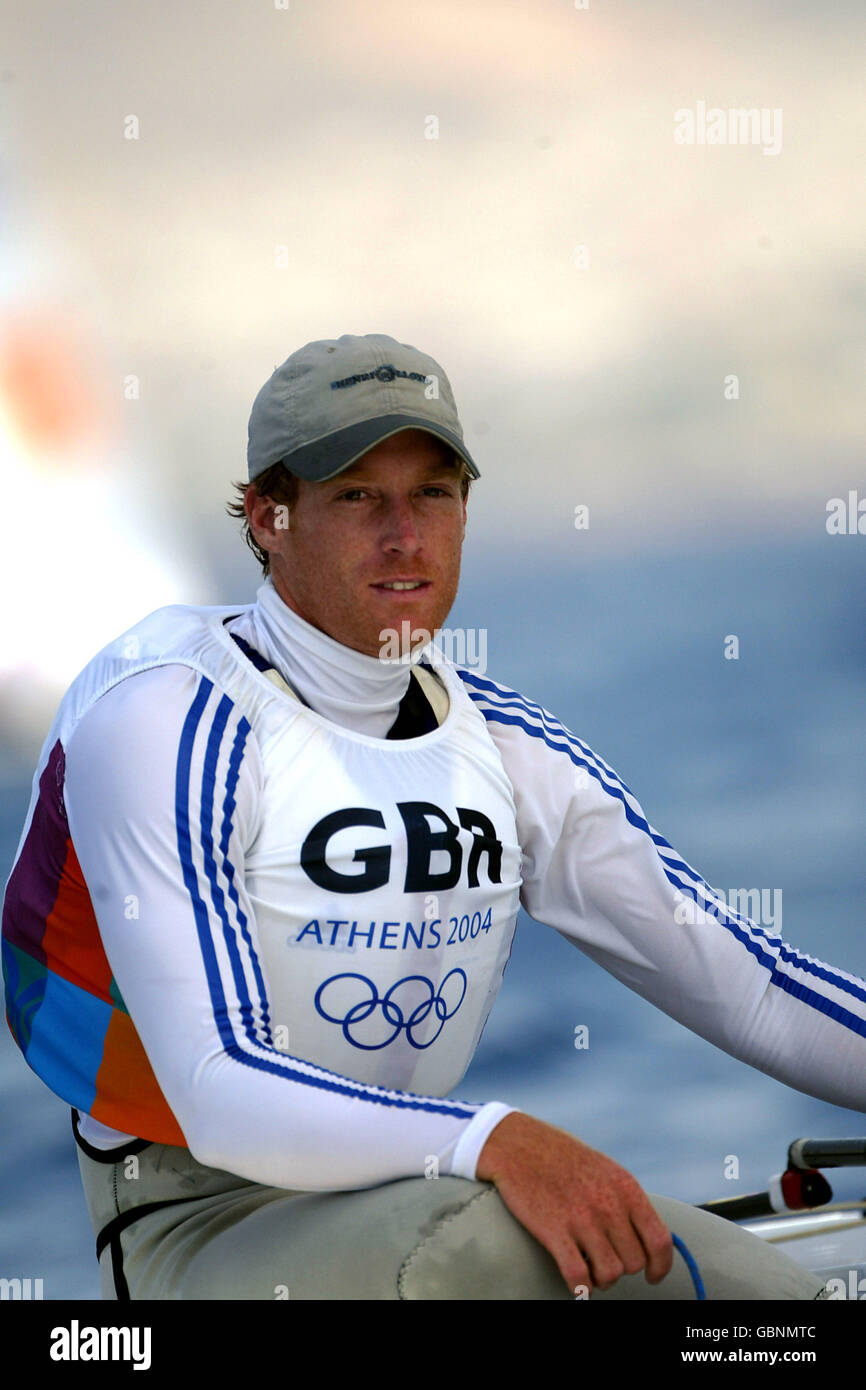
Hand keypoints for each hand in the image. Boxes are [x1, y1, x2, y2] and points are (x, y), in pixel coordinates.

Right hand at [476, 1112, 672, 1295]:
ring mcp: (581, 1218)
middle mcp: (608, 1204)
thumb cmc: (562, 1158)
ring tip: (591, 1272)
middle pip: (634, 1262)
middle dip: (622, 1268)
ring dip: (602, 1280)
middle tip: (606, 1262)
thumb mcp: (605, 1169)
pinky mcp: (553, 1231)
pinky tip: (577, 1285)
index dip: (660, 1266)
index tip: (653, 1276)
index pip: (659, 1240)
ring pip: (610, 1274)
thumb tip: (645, 1234)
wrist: (519, 1144)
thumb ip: (626, 1200)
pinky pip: (578, 1276)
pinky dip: (581, 1289)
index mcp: (625, 1187)